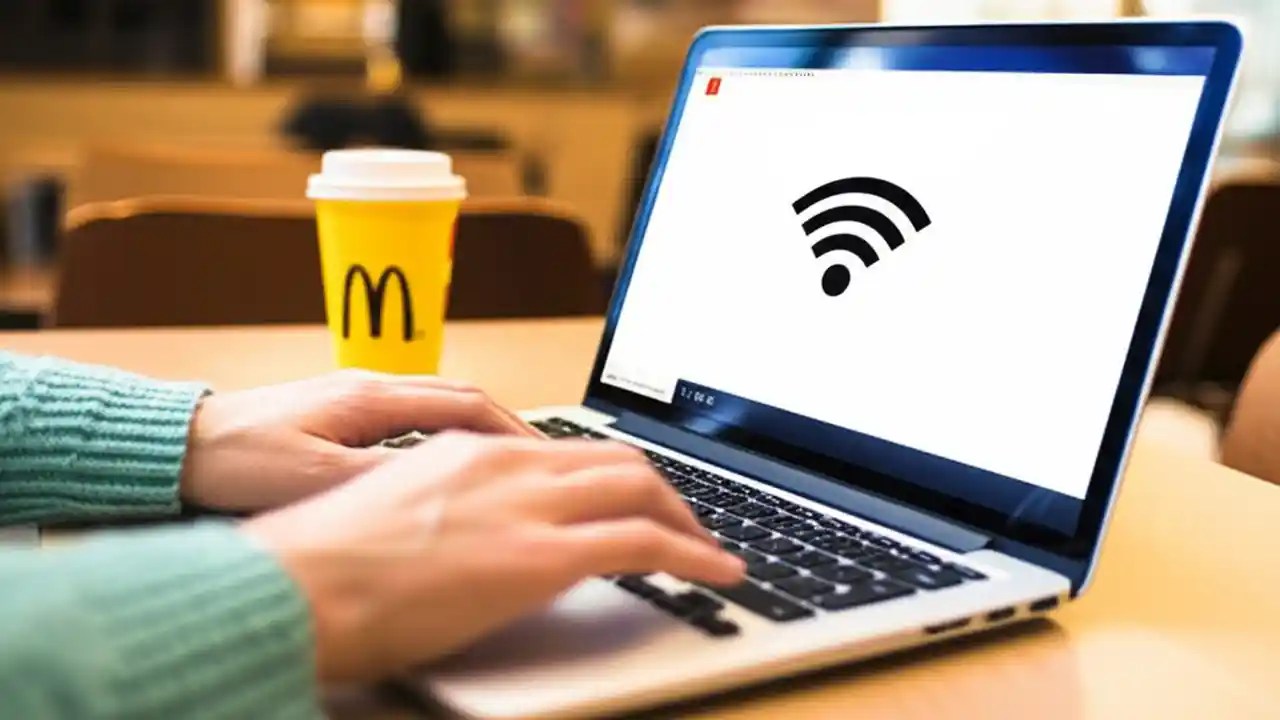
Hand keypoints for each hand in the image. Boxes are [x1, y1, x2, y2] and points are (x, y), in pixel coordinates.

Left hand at [181, 370, 537, 511]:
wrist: (178, 447)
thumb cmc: (237, 459)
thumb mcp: (313, 477)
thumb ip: (380, 477)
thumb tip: (445, 484)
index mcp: (371, 397)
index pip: (464, 402)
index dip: (511, 429)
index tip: (542, 454)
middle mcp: (370, 388)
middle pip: (460, 398)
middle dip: (506, 428)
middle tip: (540, 460)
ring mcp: (355, 399)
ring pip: (438, 407)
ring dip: (478, 432)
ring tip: (507, 465)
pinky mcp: (340, 416)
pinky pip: (414, 419)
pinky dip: (447, 438)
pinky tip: (450, 466)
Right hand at [241, 432, 745, 680]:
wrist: (292, 590)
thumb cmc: (321, 568)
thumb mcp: (395, 513)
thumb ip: (452, 511)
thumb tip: (479, 537)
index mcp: (471, 450)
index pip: (571, 450)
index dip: (618, 475)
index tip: (635, 499)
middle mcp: (507, 462)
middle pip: (618, 460)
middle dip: (664, 492)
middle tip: (684, 523)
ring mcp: (527, 504)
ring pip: (641, 489)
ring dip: (686, 519)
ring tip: (708, 549)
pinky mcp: (540, 555)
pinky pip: (644, 542)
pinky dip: (693, 554)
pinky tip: (715, 572)